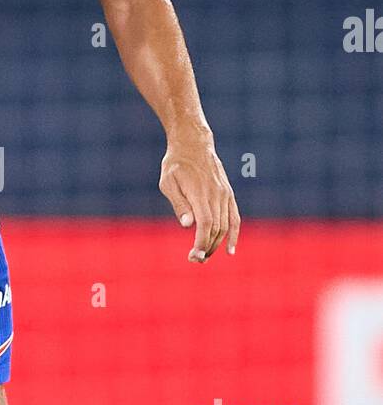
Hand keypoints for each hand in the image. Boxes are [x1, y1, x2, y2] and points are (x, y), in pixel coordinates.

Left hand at [159, 129, 239, 261]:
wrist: (193, 144)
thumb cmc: (175, 164)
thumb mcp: (168, 182)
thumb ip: (179, 204)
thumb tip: (188, 225)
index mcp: (200, 193)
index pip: (205, 224)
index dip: (202, 242)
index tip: (194, 256)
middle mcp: (216, 195)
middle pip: (216, 228)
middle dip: (206, 247)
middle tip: (195, 259)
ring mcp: (224, 195)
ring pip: (225, 226)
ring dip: (216, 244)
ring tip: (204, 256)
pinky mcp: (228, 194)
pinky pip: (234, 218)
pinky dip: (233, 235)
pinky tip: (230, 250)